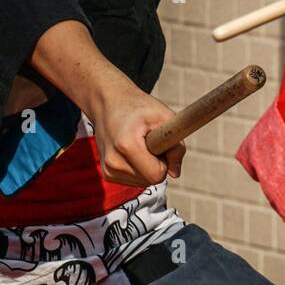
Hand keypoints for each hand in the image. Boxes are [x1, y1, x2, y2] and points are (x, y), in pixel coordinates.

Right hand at [86, 67, 185, 187]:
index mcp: (126, 145)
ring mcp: (108, 170)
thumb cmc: (139, 108)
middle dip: (157, 164)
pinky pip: (135, 181)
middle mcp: (113, 161)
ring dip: (148, 167)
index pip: (156, 175)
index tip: (160, 144)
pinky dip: (139, 169)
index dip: (165, 162)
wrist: (108, 103)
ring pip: (143, 182)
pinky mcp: (107, 174)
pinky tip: (132, 151)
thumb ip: (177, 146)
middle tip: (149, 141)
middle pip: (150, 180)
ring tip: (140, 144)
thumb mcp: (165, 117)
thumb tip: (175, 174)